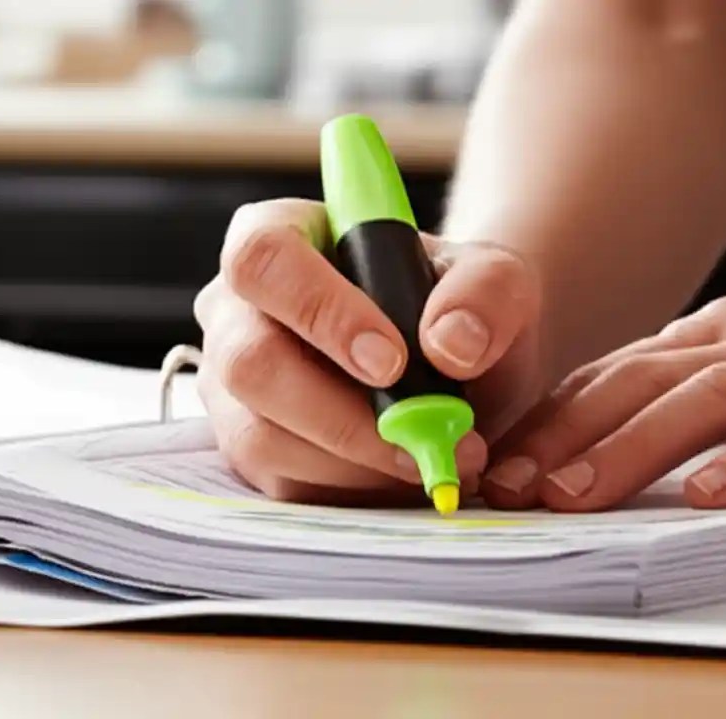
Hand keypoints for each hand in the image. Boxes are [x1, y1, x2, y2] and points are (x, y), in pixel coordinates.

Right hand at [194, 199, 543, 505]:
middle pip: (249, 361)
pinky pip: (281, 482)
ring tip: (430, 457)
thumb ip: (486, 292)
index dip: (318, 310)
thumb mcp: (495, 281)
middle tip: (422, 433)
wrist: (455, 366)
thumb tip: (451, 344)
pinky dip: (350, 490)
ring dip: (354, 461)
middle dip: (339, 413)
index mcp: (279, 236)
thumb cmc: (452, 308)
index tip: (390, 360)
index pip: (263, 258)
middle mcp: (237, 310)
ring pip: (259, 435)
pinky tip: (399, 473)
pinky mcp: (246, 447)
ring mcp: (230, 384)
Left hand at [483, 292, 725, 510]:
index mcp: (718, 332)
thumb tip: (587, 442)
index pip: (614, 372)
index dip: (550, 417)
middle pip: (643, 381)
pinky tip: (708, 494)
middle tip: (513, 484)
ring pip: (709, 398)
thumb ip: (682, 390)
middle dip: (568, 435)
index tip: (498, 461)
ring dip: (633, 449)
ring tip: (578, 494)